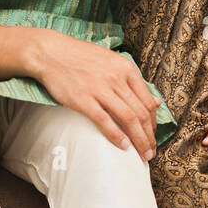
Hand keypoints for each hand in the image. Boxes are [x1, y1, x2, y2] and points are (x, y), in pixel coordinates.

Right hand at [26, 29, 159, 160]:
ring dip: (138, 140)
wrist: (52, 52)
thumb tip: (156, 102)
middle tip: (151, 152)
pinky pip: (104, 121)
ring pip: (128, 118)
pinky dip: (116, 136)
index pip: (148, 101)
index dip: (154, 122)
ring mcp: (100, 89)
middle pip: (141, 113)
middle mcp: (117, 78)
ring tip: (142, 155)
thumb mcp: (113, 62)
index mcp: (126, 68)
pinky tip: (123, 146)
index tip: (153, 135)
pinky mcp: (82, 99)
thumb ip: (133, 81)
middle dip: (149, 136)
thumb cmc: (82, 57)